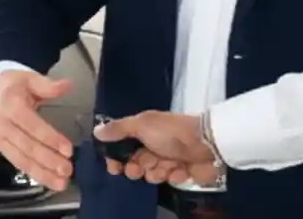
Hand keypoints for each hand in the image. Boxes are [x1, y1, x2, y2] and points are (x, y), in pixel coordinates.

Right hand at [0, 70, 74, 190]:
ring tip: (61, 182)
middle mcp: (4, 125)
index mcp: (11, 105)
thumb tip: (67, 85)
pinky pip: (18, 163)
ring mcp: (1, 139)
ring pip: (22, 159)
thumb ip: (48, 85)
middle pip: (27, 146)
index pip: (32, 125)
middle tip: (68, 169)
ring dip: (42, 173)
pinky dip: (34, 174)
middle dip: (48, 160)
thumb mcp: (29, 78)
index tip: (68, 149)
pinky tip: (49, 181)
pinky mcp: (2, 149)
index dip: (50, 138)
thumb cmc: (14, 85)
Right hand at [92, 110, 220, 185]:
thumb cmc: (171, 132)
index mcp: (144, 130)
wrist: (206, 143)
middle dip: (136, 167)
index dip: (116, 158)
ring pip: (151, 174)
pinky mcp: (180, 171)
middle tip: (141, 166)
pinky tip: (181, 168)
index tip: (113, 166)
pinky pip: (169, 179)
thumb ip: (119, 129)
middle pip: (135, 164)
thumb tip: (96, 131)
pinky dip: (174, 175)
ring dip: (157, 171)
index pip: (122, 147)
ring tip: (167, 164)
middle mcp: (154, 144)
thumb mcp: (142, 124)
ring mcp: (167, 158)